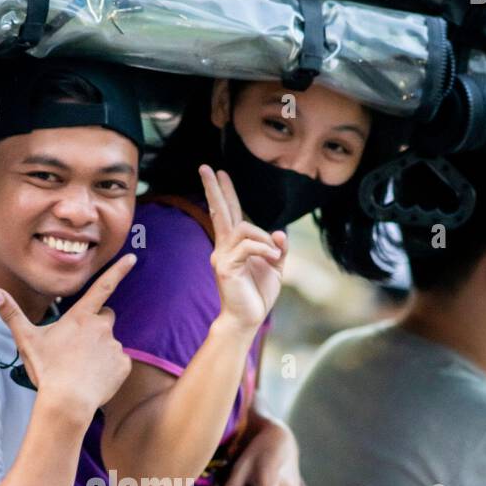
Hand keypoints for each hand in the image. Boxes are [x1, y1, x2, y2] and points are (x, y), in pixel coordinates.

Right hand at [0, 254, 135, 421]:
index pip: (103, 286)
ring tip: (82, 368)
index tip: (132, 258)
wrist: (67, 402)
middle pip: (106, 317)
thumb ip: (12, 314)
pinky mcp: (123, 365)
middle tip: (78, 346)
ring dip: (100, 351)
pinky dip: (109, 369)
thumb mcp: (26, 340)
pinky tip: (94, 379)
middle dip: (96, 325)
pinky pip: (118, 363)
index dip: (118, 270)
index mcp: (80, 317)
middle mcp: (102, 327)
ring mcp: (115, 346)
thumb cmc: (47, 370)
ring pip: (109, 343)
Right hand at [199, 165, 286, 332]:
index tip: (219, 172)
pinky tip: (275, 258)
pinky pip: (248, 246)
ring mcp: (222, 256)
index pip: (229, 213)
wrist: (246, 319)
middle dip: (213, 188)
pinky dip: (266, 249)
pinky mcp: (225, 267)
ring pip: (244, 229)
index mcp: (234, 245)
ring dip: (265, 239)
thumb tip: (280, 231)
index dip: (225, 192)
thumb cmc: (257, 294)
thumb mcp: (275, 267)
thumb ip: (278, 247)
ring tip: (276, 255)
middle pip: (219, 211)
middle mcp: (223, 247)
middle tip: (204, 166)